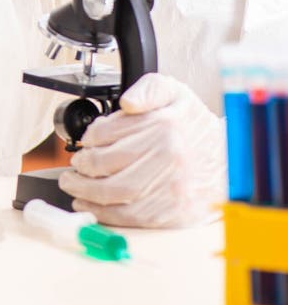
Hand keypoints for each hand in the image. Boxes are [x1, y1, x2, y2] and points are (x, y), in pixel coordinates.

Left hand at [58, 73, 225, 227]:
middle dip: (82, 166)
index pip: (109, 133)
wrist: (229, 159)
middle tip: (74, 166)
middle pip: (108, 165)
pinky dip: (105, 213)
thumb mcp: (174, 92)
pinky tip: (91, 204)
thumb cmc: (194, 126)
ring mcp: (170, 187)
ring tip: (74, 185)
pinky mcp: (172, 213)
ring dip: (86, 191)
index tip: (84, 141)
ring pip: (115, 193)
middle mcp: (167, 157)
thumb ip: (147, 88)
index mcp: (164, 125)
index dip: (89, 138)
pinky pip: (130, 216)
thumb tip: (126, 102)